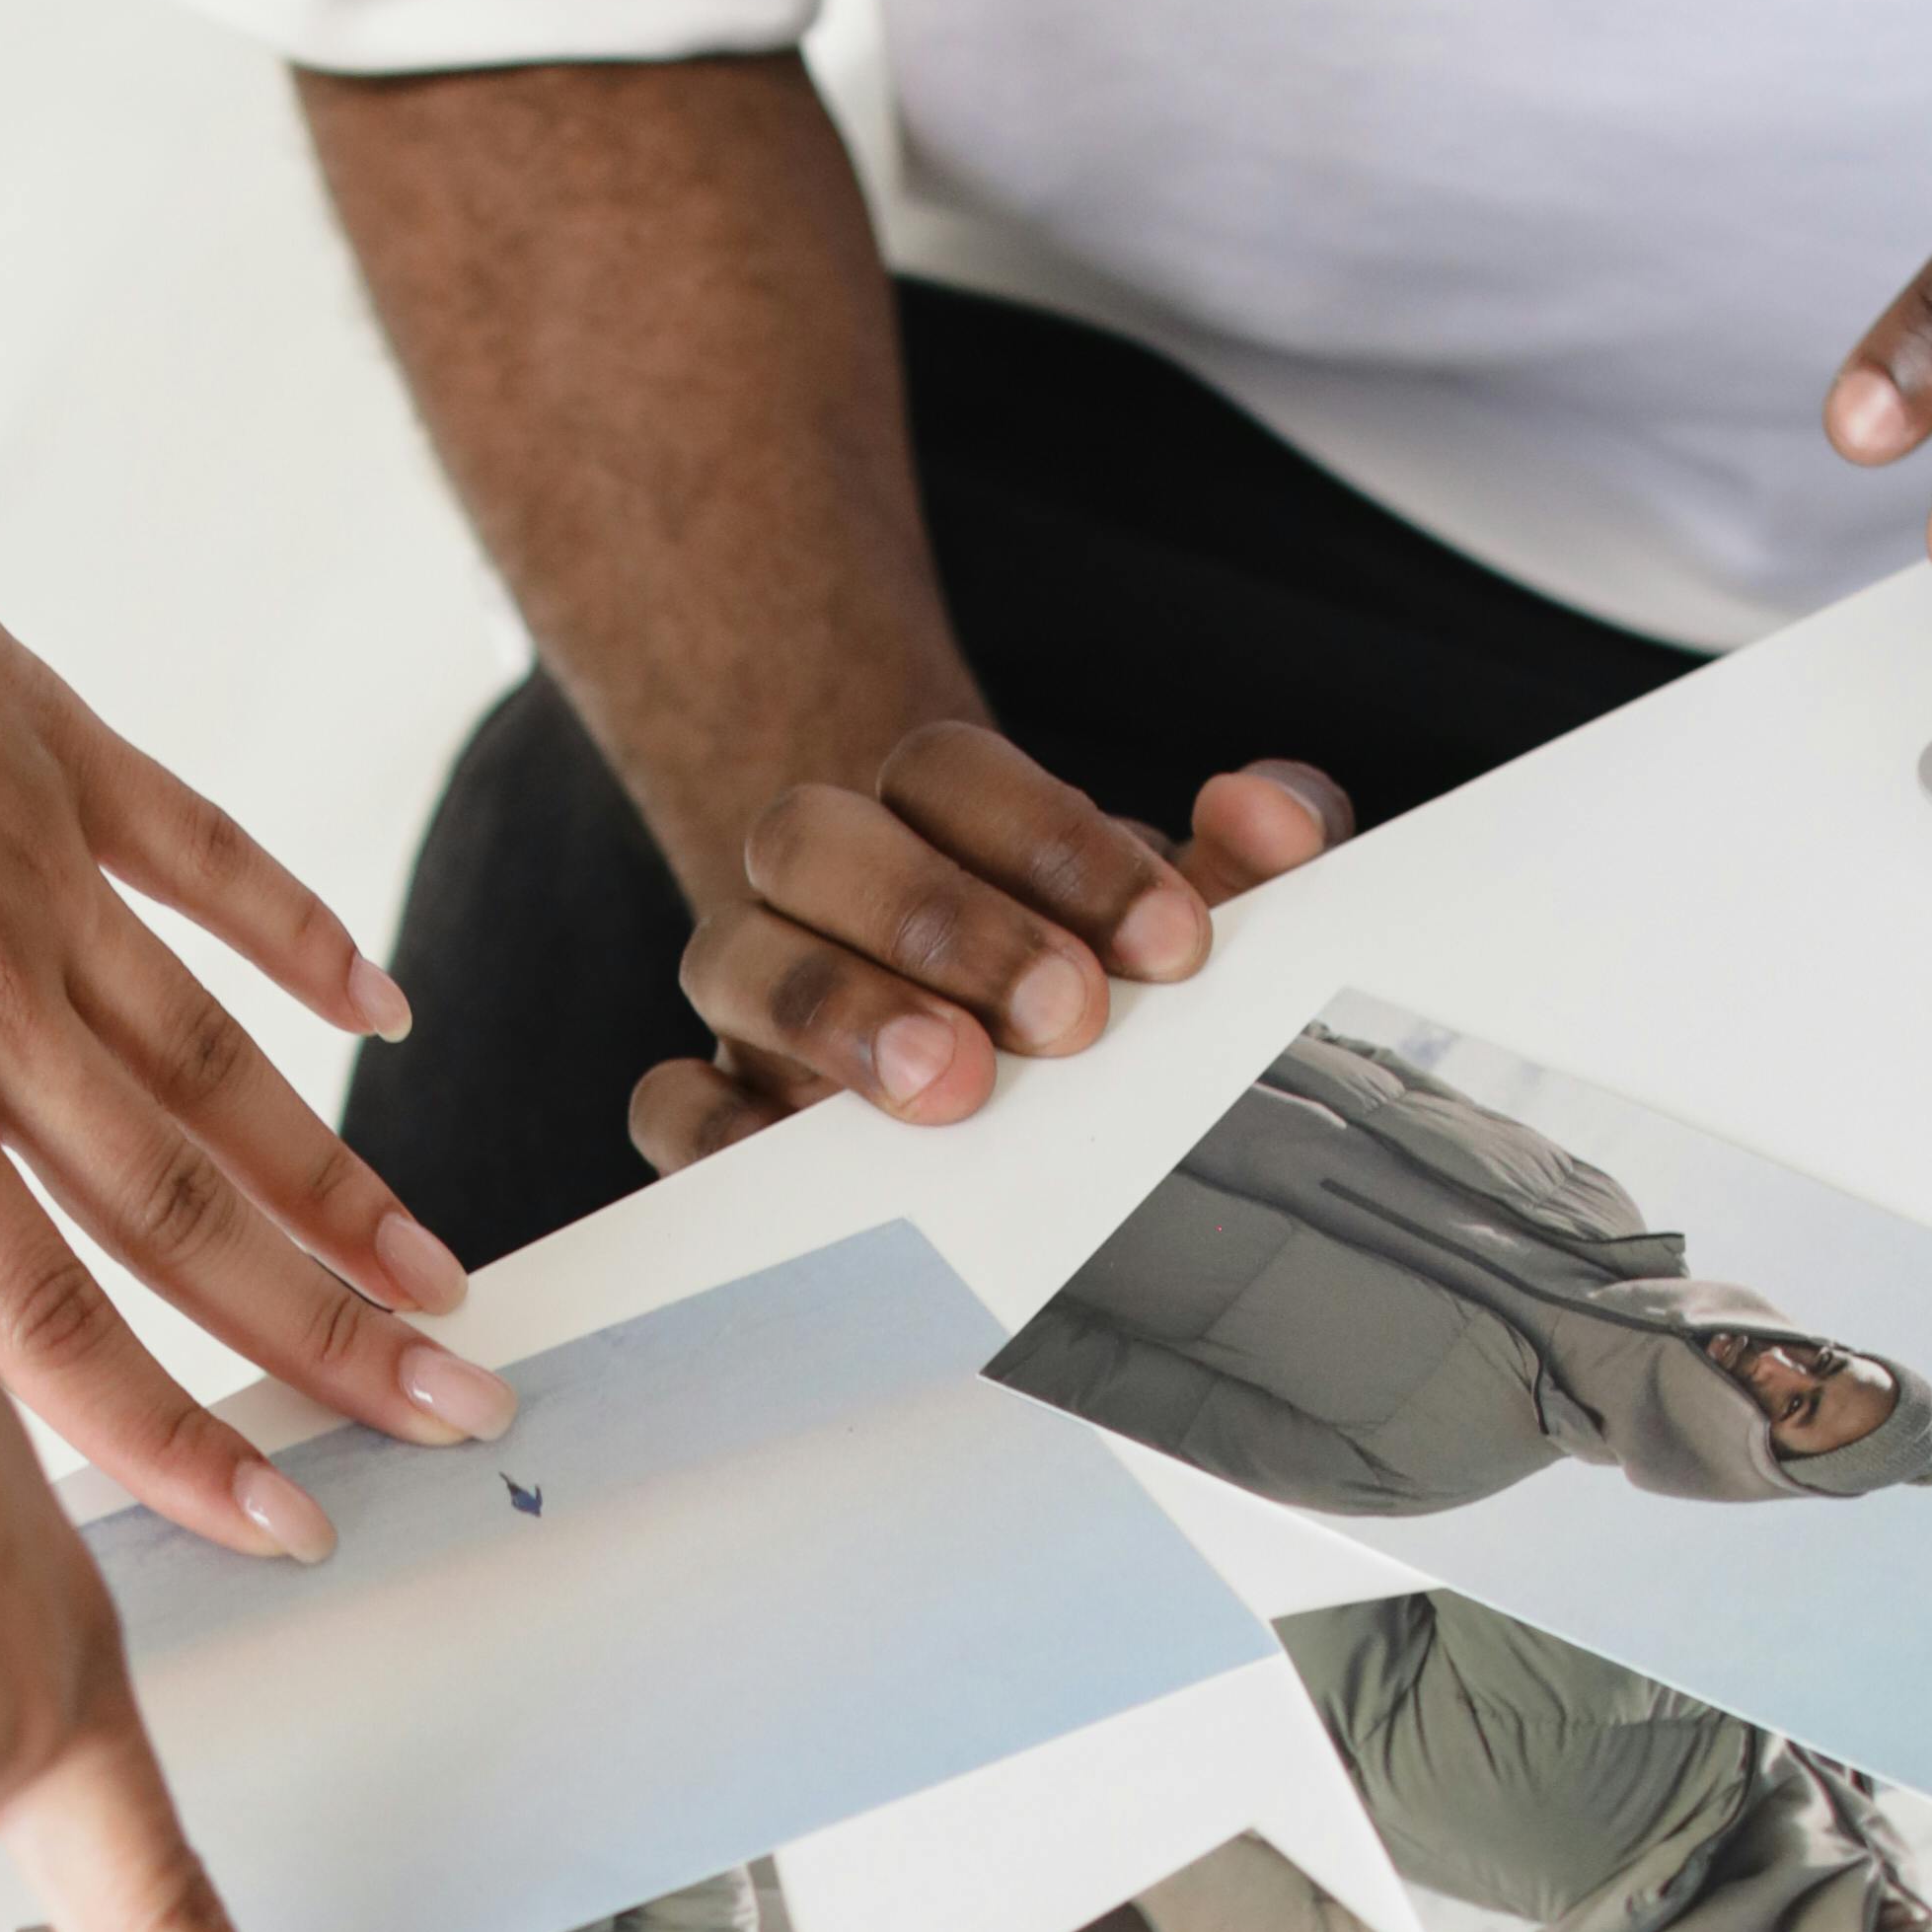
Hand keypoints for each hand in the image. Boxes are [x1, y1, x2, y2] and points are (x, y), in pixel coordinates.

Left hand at [0, 403, 509, 1560]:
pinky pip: (209, 864)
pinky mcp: (55, 758)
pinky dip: (304, 937)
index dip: (171, 1440)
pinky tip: (385, 1011)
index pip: (42, 1321)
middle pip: (180, 1216)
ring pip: (219, 1071)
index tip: (278, 1518)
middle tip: (449, 1413)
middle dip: (325, 1339)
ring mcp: (36, 880)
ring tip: (438, 1278)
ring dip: (339, 1187)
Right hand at [630, 725, 1349, 1174]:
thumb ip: (1262, 859)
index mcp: (931, 819)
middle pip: (812, 835)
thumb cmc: (1108, 997)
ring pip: (728, 952)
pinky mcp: (717, 1111)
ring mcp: (753, 997)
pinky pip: (664, 1102)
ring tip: (951, 1086)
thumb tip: (1267, 814)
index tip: (1173, 950)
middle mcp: (823, 887)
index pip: (948, 772)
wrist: (1022, 1113)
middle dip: (941, 920)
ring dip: (834, 1009)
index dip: (1056, 843)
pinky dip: (711, 1124)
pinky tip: (797, 1158)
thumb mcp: (1195, 927)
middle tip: (1066, 1019)